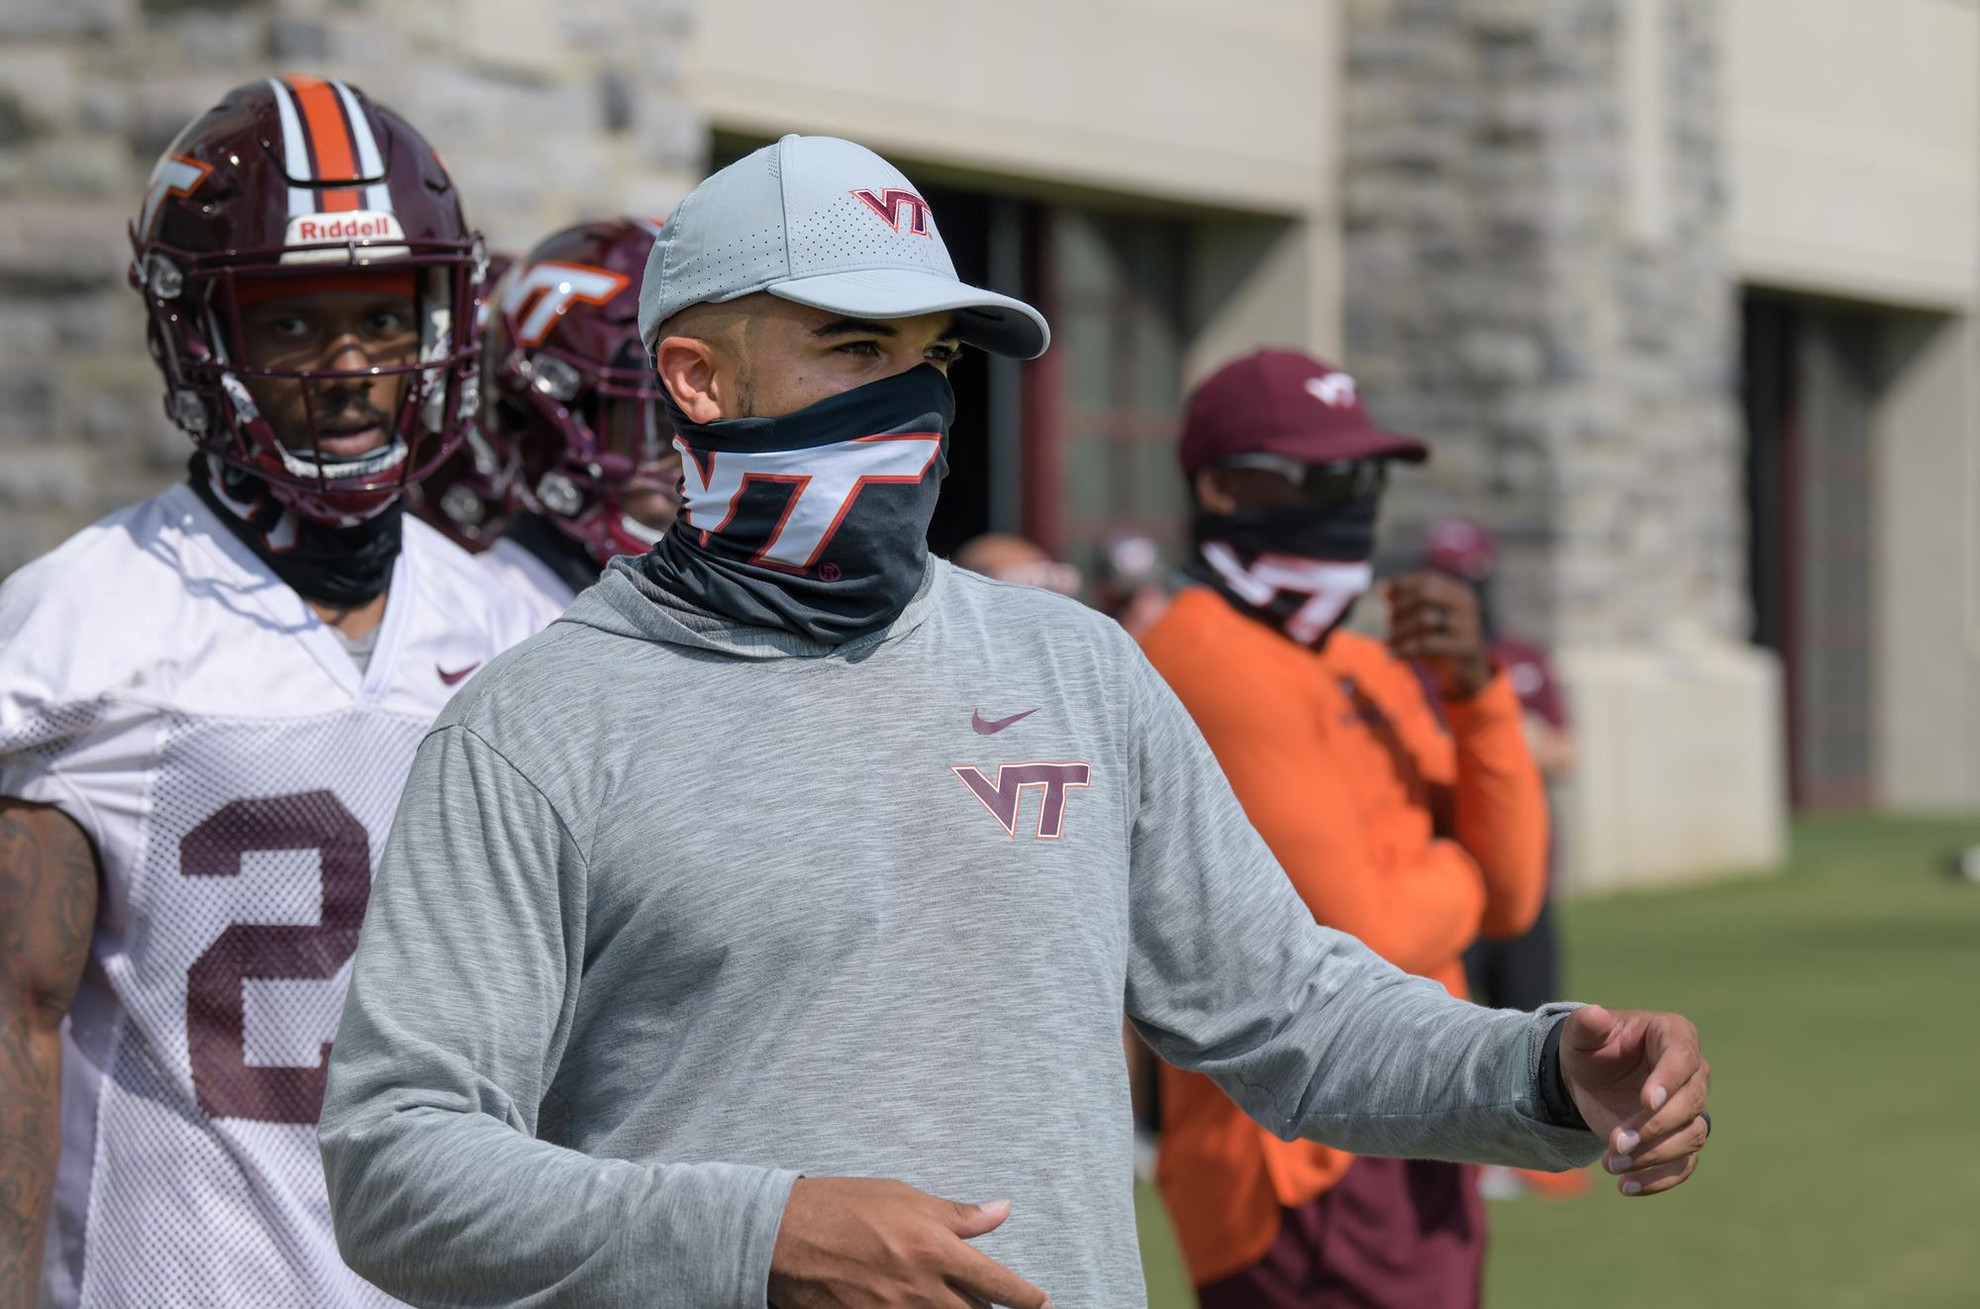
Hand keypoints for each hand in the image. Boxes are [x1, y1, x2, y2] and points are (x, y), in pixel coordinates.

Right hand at [767, 1176, 1050, 1307]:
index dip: (1027, 1298)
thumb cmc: (843, 1206)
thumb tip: (1002, 1211)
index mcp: (934, 1248)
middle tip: (988, 1301)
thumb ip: (957, 1214)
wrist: (781, 1237)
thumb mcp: (904, 1198)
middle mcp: (921, 1288)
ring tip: (954, 1302)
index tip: (1040, 1302)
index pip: (998, 1284)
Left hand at [1385, 572, 1491, 698]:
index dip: (1401, 584)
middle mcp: (1466, 603)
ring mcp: (1468, 624)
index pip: (1426, 580)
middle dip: (1400, 606)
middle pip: (1426, 594)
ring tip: (1387, 642)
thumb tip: (1379, 588)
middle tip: (1386, 622)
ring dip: (1400, 631)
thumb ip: (1408, 605)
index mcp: (1457, 592)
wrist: (1469, 671)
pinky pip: (1429, 644)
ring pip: (1425, 619)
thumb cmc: (1441, 640)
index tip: (1379, 593)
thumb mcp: (1428, 620)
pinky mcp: (1466, 646)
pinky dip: (1406, 649)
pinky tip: (1393, 656)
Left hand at [1558, 1006, 1710, 1197]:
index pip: (1683, 1059)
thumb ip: (1586, 1024)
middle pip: (1691, 1103)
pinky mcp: (1679, 1140)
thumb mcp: (1580, 1034)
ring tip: (1613, 1164)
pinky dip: (1658, 1179)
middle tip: (1617, 1141)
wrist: (1588, 1079)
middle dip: (1655, 1126)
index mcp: (1674, 1036)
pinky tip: (1626, 1186)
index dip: (1668, 1082)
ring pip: (1692, 1137)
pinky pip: (1683, 1165)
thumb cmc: (1590, 1048)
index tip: (1646, 1102)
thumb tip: (1594, 1015)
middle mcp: (1692, 1073)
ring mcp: (1689, 1109)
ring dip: (1654, 1155)